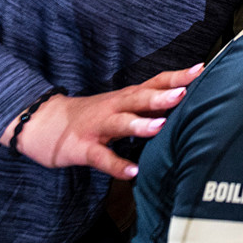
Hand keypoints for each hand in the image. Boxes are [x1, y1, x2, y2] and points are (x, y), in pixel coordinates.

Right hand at [4, 64, 202, 178]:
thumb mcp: (121, 106)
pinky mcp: (83, 148)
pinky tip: (132, 172)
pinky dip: (117, 165)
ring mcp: (97, 127)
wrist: (43, 123)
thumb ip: (149, 106)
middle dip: (161, 96)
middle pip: (139, 98)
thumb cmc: (92, 116)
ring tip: (160, 126)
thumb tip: (187, 103)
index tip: (200, 69)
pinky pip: (101, 157)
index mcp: (125, 97)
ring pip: (120, 123)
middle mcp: (113, 107)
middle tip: (183, 93)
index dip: (176, 77)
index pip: (153, 82)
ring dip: (140, 124)